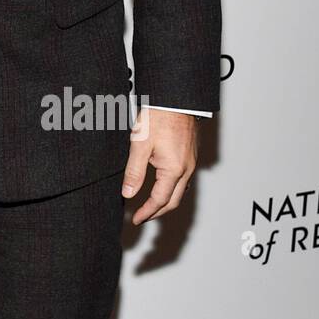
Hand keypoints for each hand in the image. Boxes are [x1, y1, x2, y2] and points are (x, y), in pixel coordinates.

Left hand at [121, 107, 197, 223]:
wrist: (174, 99)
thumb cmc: (158, 117)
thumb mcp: (140, 145)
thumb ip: (134, 172)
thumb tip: (128, 194)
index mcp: (174, 169)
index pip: (160, 200)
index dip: (147, 212)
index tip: (136, 219)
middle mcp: (186, 169)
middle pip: (173, 200)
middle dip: (157, 212)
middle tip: (142, 217)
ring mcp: (190, 162)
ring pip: (179, 190)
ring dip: (165, 201)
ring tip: (149, 205)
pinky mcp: (189, 155)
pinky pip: (182, 179)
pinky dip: (171, 189)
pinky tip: (161, 185)